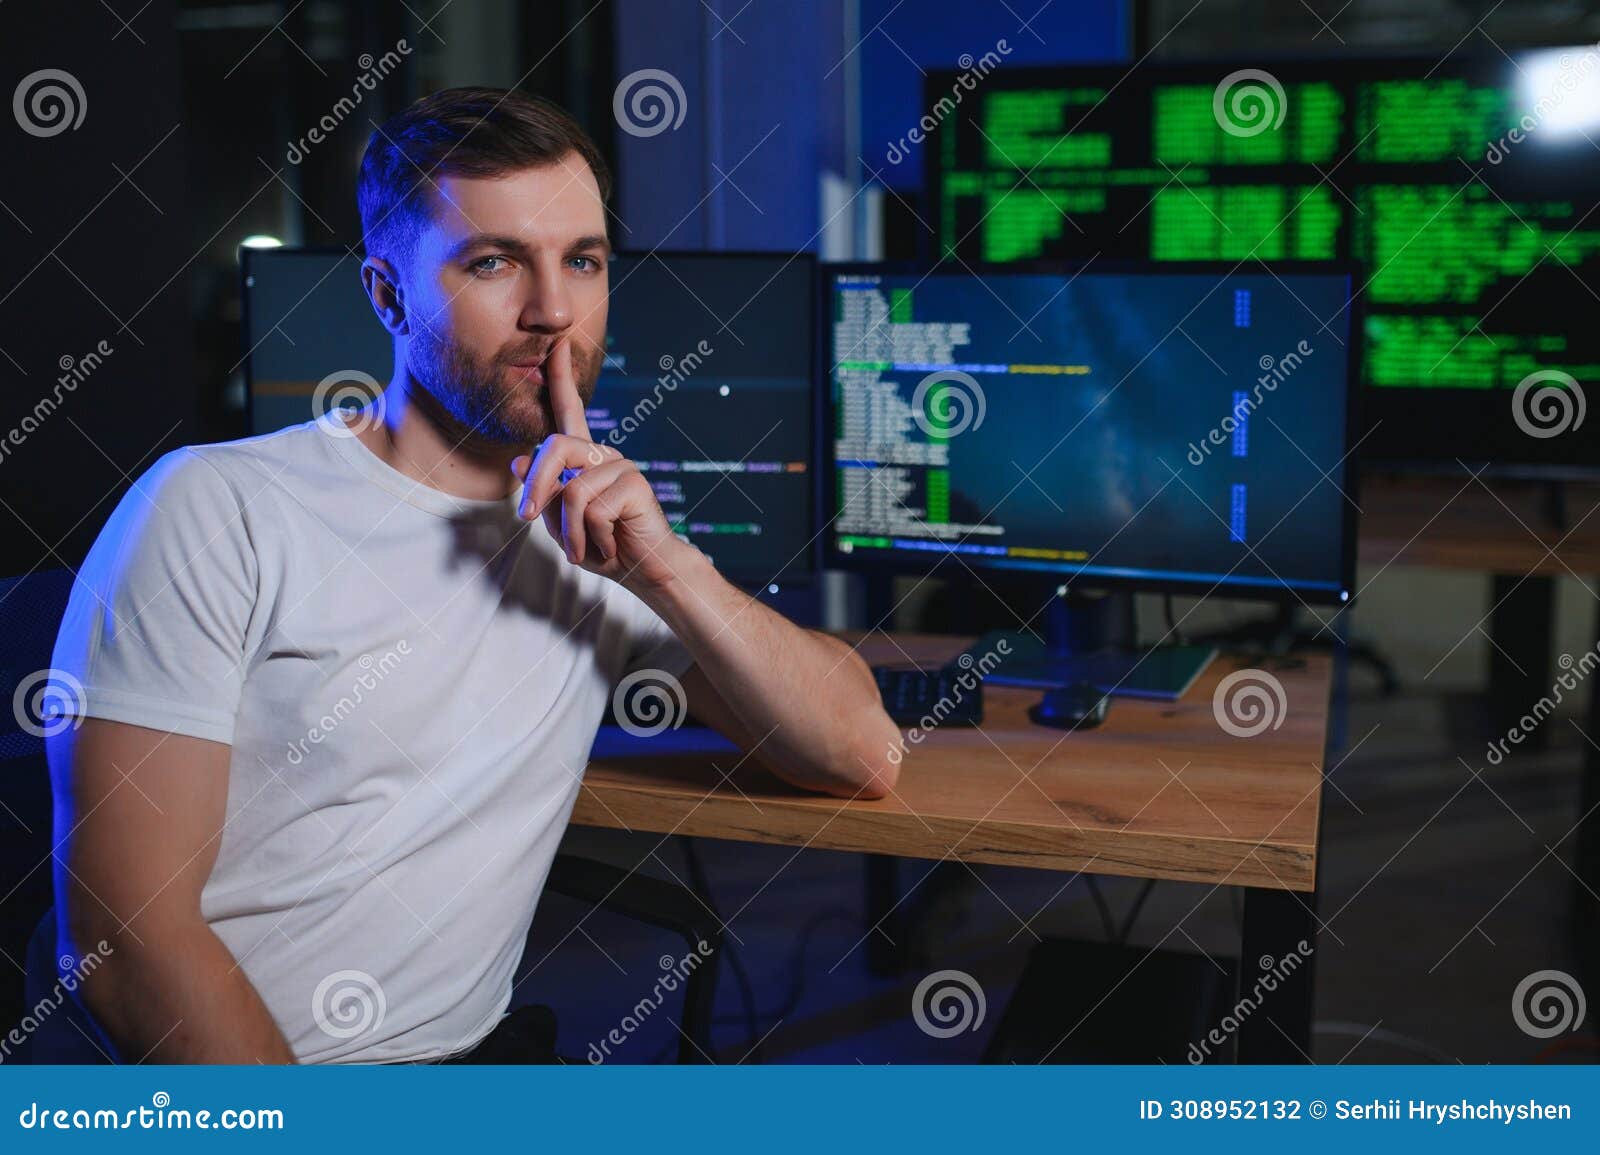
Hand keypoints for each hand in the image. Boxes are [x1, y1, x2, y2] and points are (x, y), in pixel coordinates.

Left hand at [511, 338, 694, 592]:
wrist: (644, 571)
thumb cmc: (603, 547)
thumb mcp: (562, 524)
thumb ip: (542, 494)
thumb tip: (517, 459)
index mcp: (584, 458)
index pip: (569, 411)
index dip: (561, 377)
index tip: (559, 342)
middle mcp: (602, 454)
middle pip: (554, 449)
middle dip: (535, 487)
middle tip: (525, 518)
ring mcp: (621, 465)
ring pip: (571, 490)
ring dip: (570, 530)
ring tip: (586, 548)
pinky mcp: (634, 482)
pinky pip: (591, 509)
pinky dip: (591, 536)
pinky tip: (609, 544)